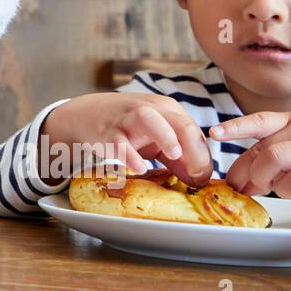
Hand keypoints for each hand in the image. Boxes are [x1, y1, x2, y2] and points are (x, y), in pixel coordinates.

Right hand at [41, 91, 213, 187]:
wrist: (88, 113)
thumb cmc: (129, 127)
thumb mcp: (156, 139)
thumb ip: (178, 159)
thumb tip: (199, 181)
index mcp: (168, 110)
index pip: (193, 131)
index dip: (202, 157)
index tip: (201, 179)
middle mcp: (151, 110)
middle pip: (180, 123)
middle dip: (192, 149)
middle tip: (196, 173)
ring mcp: (128, 119)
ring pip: (149, 119)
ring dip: (165, 136)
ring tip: (174, 154)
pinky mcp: (108, 132)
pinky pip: (120, 142)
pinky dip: (131, 155)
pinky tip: (139, 168)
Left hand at [212, 112, 290, 207]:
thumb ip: (271, 155)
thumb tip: (238, 178)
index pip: (260, 120)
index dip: (235, 128)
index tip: (214, 135)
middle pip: (263, 149)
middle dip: (247, 171)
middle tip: (243, 186)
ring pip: (276, 160)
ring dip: (264, 179)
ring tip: (267, 186)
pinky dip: (285, 190)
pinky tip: (289, 190)